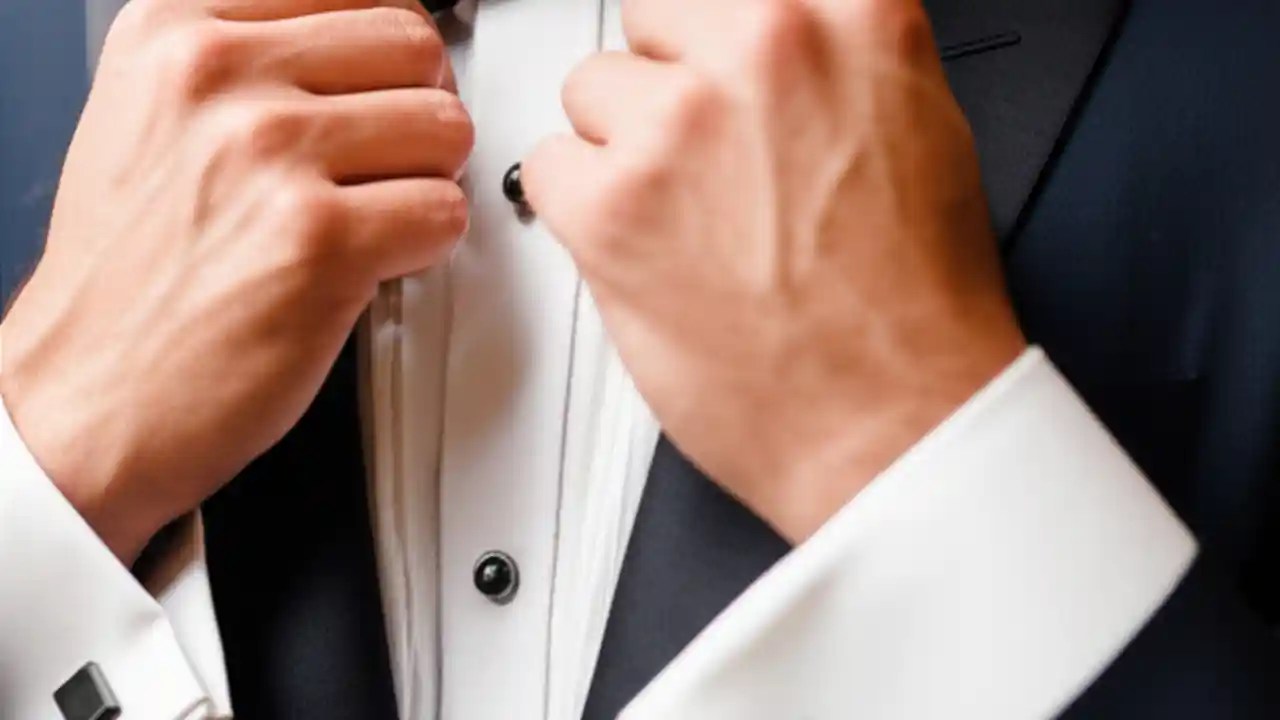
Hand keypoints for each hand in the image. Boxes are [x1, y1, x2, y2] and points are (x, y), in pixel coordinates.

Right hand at [0, 0, 470, 562]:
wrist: (89, 392)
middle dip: (419, 111)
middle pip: (414, 46)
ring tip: (372, 215)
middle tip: (389, 162)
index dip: (387, 54)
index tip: (383, 89)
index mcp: (178, 29)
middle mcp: (218, 76)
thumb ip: (256, 60)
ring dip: (427, 180)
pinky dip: (425, 246)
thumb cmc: (131, 271)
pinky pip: (444, 211)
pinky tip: (371, 263)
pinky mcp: (319, 240)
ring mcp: (269, 154)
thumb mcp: (156, 116)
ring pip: (444, 126)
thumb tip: (367, 35)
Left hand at [524, 0, 1025, 541]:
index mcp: (850, 18)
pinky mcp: (609, 206)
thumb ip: (834, 61)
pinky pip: (547, 167)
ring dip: (622, 150)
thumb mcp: (919, 129)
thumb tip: (767, 39)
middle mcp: (762, 51)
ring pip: (592, 92)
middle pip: (652, 19)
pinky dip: (579, 212)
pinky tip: (643, 254)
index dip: (712, 36)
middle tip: (703, 160)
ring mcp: (678, 126)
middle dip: (667, 83)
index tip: (701, 61)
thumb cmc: (914, 307)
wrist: (895, 422)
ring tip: (683, 224)